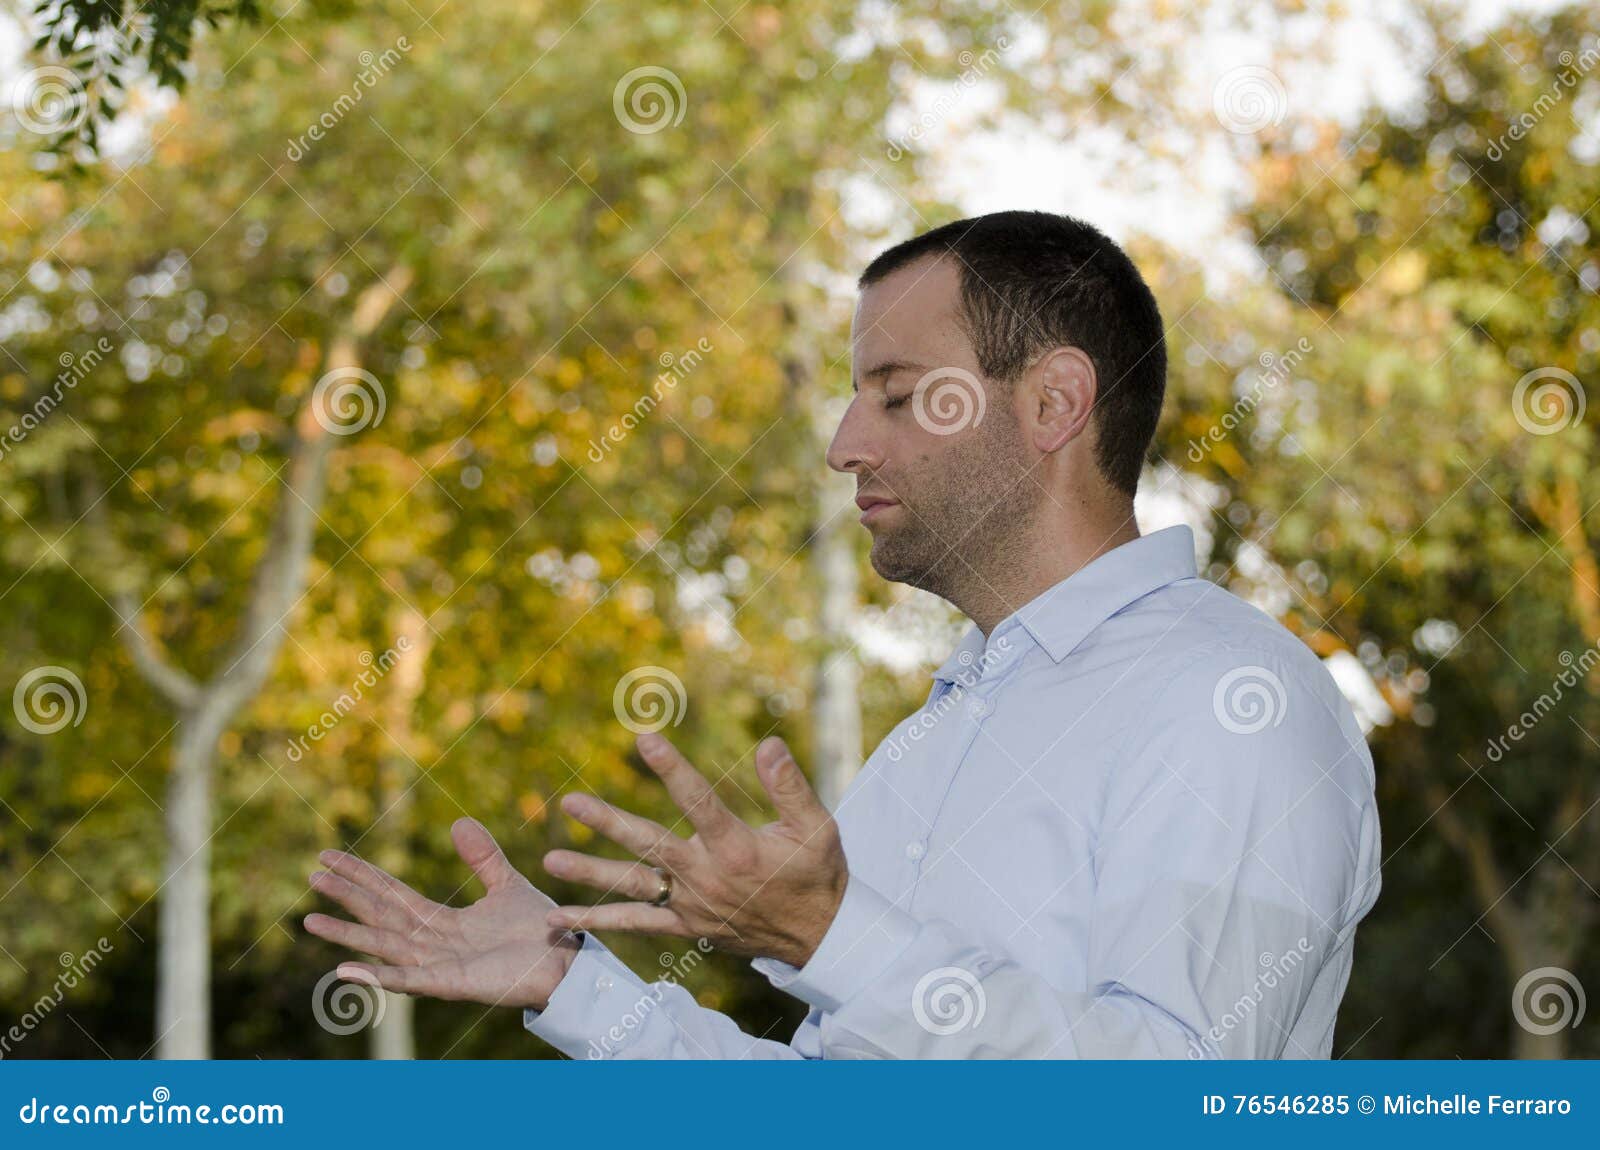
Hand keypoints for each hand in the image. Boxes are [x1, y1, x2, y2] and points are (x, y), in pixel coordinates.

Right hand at [304, 817, 577, 1009]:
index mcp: (442, 920)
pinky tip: (344, 970)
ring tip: (310, 919)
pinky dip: (376, 976)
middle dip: (347, 896)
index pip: (392, 893)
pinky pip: (407, 981)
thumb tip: (458, 821)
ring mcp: (438, 965)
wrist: (566, 961)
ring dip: (347, 934)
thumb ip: (482, 857)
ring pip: (383, 945)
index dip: (362, 875)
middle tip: (313, 876)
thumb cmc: (536, 931)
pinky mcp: (450, 984)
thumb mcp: (505, 883)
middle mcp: (432, 943)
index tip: (329, 856)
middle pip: (380, 914)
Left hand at [542, 733, 847, 967]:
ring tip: (549, 861)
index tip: (645, 738)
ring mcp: (692, 906)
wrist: (818, 936)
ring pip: (634, 886)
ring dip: (590, 874)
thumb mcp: (817, 827)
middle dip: (608, 823)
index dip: (671, 770)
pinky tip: (559, 916)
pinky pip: (636, 924)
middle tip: (570, 802)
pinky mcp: (685, 926)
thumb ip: (790, 786)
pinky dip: (598, 921)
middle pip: (650, 845)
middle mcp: (708, 878)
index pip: (698, 802)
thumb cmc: (817, 873)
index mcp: (738, 849)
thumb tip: (767, 744)